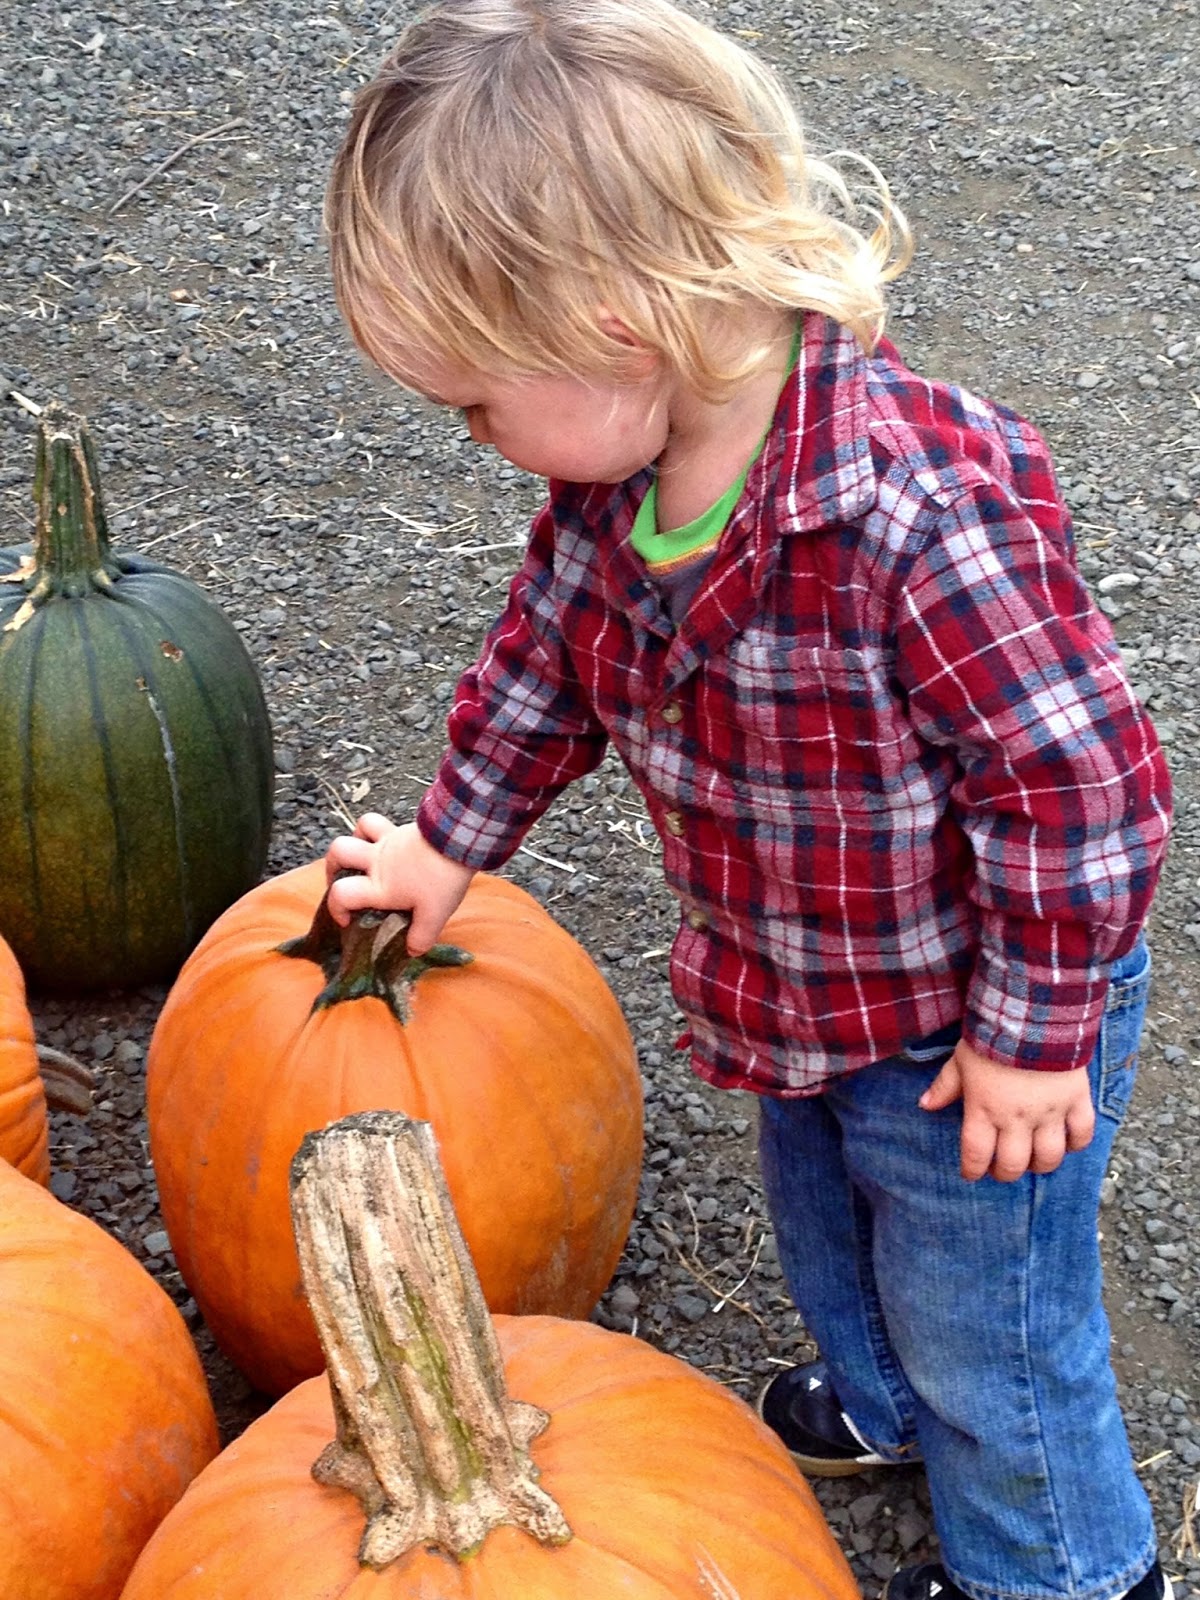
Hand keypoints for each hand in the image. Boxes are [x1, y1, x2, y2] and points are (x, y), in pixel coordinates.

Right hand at [324, 813, 475, 952]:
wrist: (458, 841)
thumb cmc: (443, 878)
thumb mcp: (435, 915)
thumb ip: (421, 936)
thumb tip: (412, 951)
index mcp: (380, 887)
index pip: (342, 895)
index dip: (336, 908)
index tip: (346, 920)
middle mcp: (376, 862)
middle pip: (338, 853)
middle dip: (332, 867)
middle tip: (342, 880)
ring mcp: (386, 842)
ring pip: (355, 831)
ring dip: (352, 843)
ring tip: (359, 857)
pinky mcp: (399, 828)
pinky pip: (376, 822)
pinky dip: (371, 830)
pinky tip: (382, 842)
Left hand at [919, 1037, 1094, 1182]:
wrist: (1033, 1014)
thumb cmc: (992, 1036)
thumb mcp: (961, 1059)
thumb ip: (945, 1085)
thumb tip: (925, 1105)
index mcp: (984, 1109)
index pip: (975, 1154)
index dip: (972, 1170)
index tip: (971, 1174)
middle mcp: (1016, 1119)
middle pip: (1013, 1164)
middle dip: (1005, 1173)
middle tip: (1002, 1168)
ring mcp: (1049, 1112)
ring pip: (1048, 1157)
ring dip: (1039, 1164)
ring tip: (1033, 1159)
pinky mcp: (1077, 1101)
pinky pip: (1082, 1134)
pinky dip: (1076, 1144)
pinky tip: (1067, 1143)